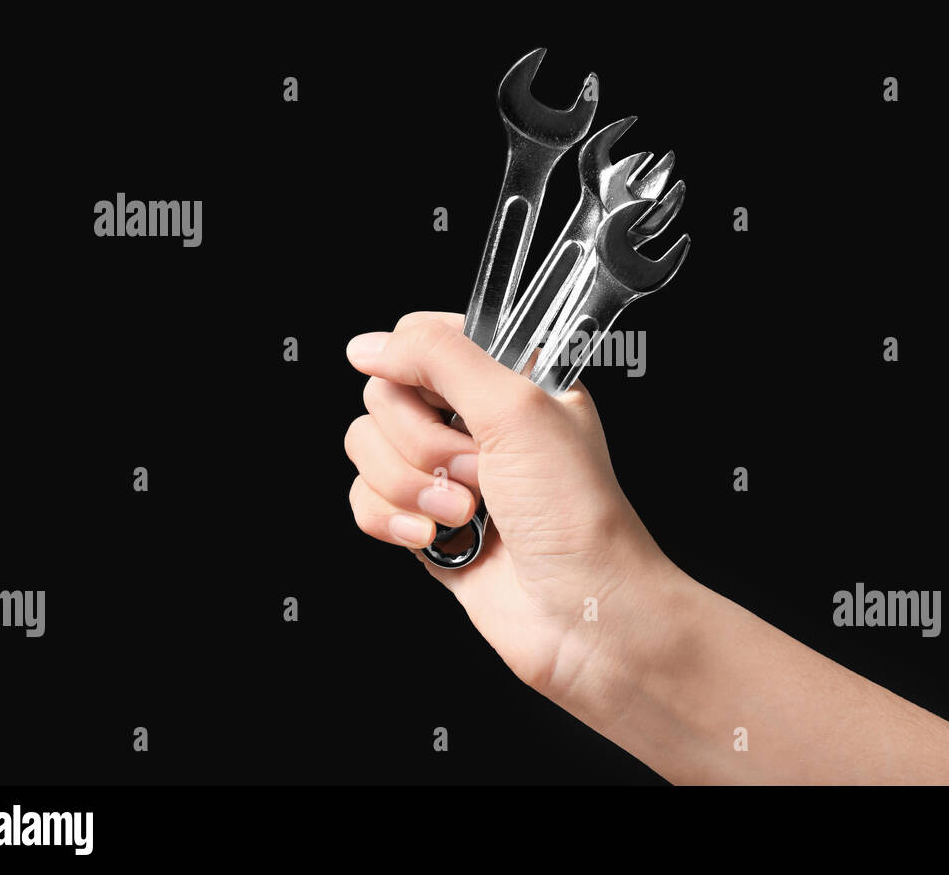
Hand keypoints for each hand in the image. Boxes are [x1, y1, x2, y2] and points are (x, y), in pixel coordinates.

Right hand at [345, 312, 682, 700]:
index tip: (435, 396)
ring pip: (368, 449)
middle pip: (385, 395)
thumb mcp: (517, 408)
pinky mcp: (425, 521)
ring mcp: (447, 473)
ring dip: (411, 485)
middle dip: (422, 441)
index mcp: (509, 377)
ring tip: (468, 510)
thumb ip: (439, 358)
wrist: (582, 611)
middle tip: (478, 468)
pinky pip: (365, 499)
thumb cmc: (576, 514)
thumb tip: (368, 345)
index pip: (424, 338)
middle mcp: (476, 420)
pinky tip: (436, 538)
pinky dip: (393, 520)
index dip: (415, 364)